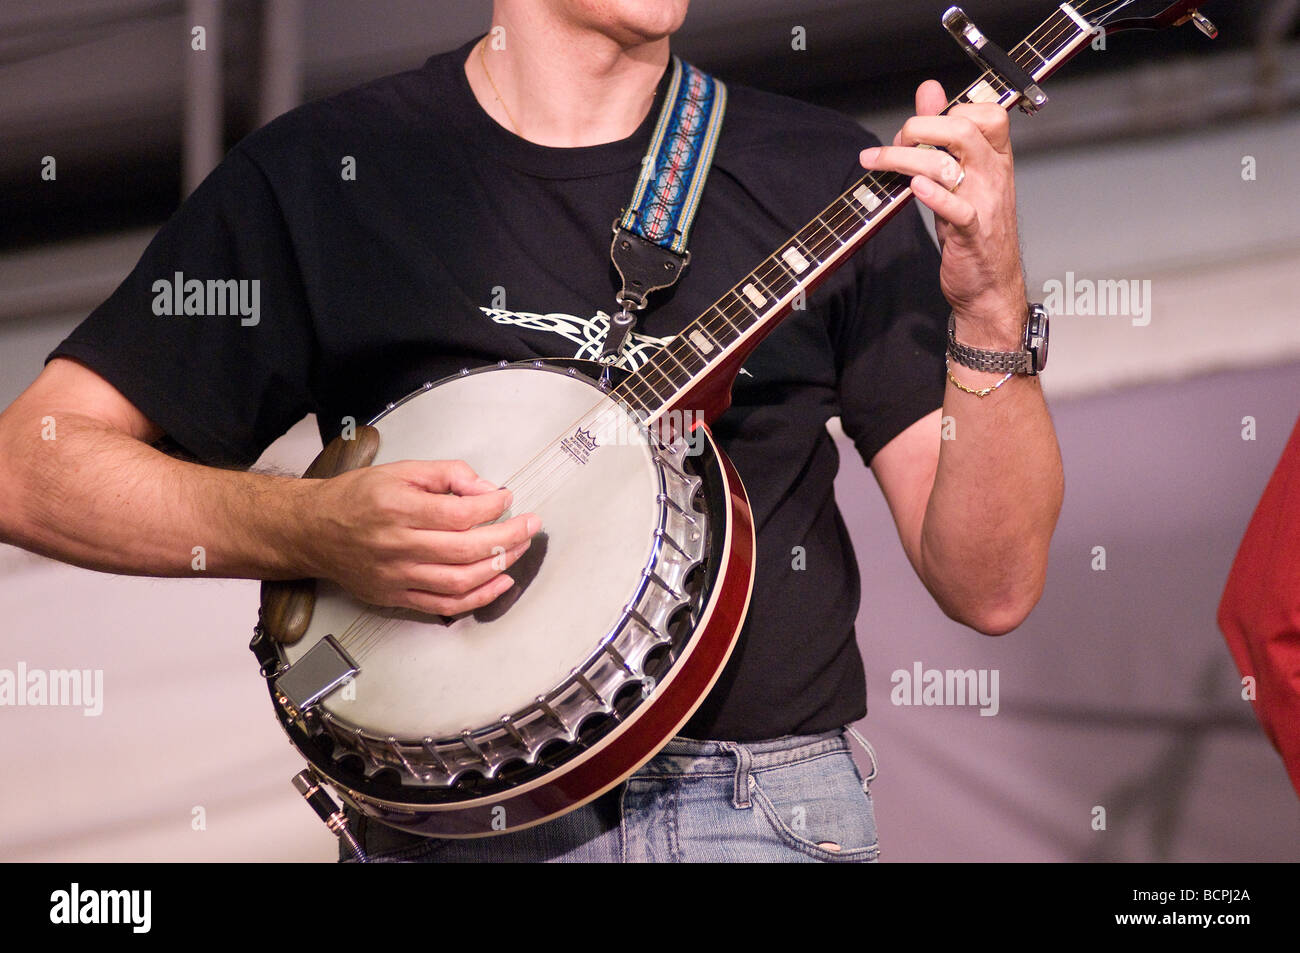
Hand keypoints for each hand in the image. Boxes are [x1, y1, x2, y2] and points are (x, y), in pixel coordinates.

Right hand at [300, 459, 539, 614]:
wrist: (313, 530)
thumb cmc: (356, 498)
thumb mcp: (401, 470)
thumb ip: (447, 474)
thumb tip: (486, 489)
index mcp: (398, 509)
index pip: (459, 514)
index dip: (492, 507)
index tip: (508, 499)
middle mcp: (397, 546)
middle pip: (465, 550)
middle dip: (508, 538)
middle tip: (530, 526)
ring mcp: (397, 576)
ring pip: (459, 581)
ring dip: (499, 567)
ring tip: (519, 550)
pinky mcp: (396, 596)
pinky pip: (444, 605)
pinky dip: (478, 598)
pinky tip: (499, 582)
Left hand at [859, 80, 1027, 348]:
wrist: (989, 286)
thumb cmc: (974, 231)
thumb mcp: (960, 177)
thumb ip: (943, 134)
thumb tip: (929, 90)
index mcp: (995, 158)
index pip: (988, 112)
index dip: (950, 110)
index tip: (921, 127)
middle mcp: (993, 176)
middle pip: (963, 130)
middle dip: (920, 128)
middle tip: (894, 144)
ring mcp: (984, 204)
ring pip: (949, 165)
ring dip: (906, 159)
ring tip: (877, 163)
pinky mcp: (972, 234)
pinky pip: (958, 209)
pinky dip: (934, 196)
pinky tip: (913, 189)